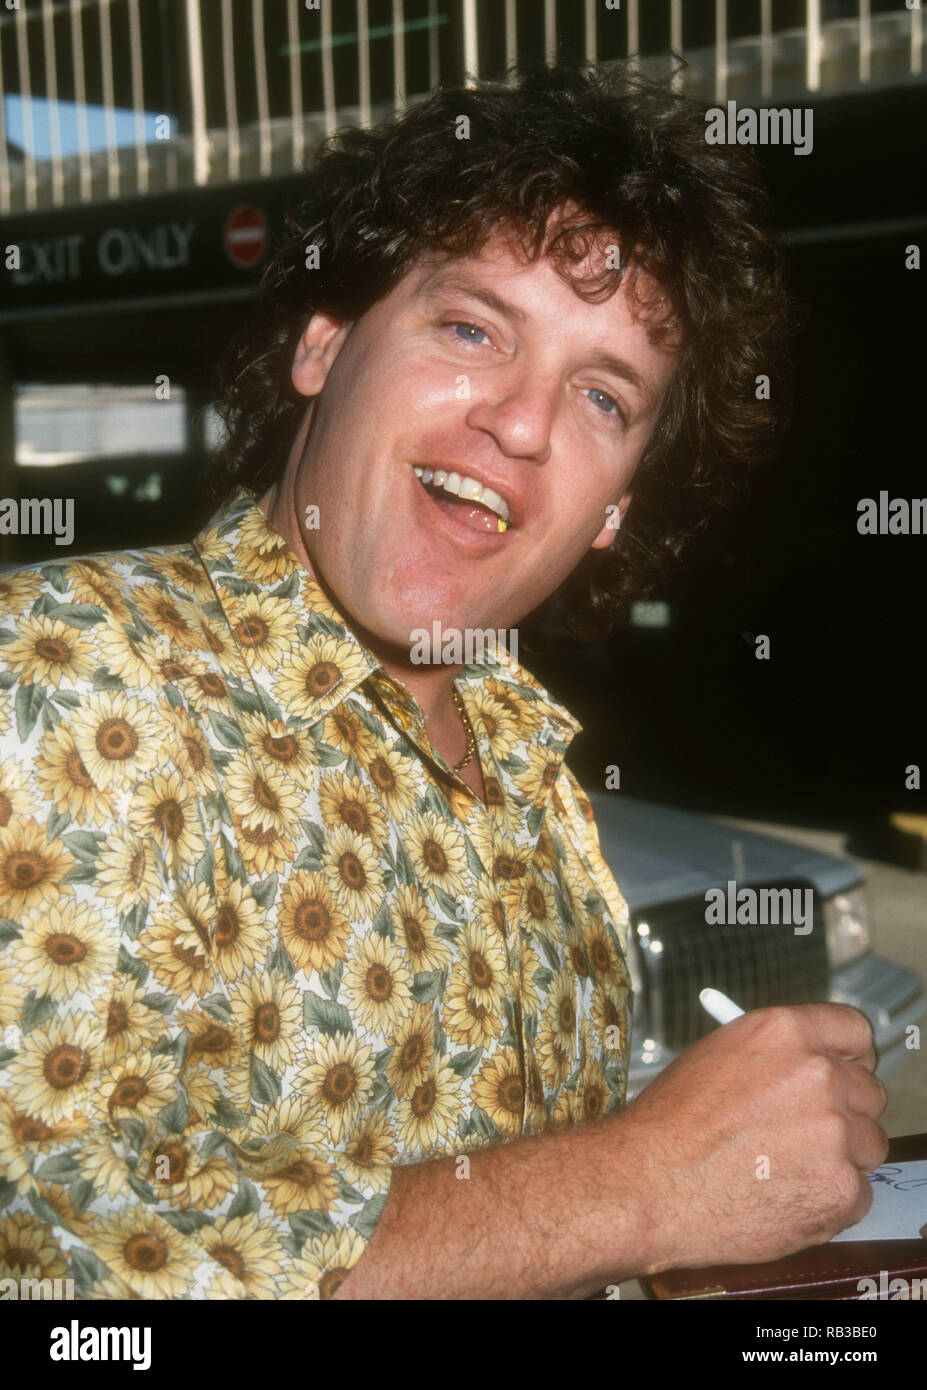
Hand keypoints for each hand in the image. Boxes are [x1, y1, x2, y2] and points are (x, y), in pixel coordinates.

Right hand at [617, 1003, 888, 1269]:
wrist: (648, 1185)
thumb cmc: (669, 1126)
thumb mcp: (716, 1058)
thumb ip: (772, 1057)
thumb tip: (805, 1065)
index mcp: (785, 1032)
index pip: (855, 1032)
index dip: (850, 1058)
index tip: (846, 1073)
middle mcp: (817, 1074)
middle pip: (869, 1092)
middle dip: (844, 1113)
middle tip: (807, 1135)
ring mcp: (834, 1132)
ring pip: (868, 1145)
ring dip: (839, 1159)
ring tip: (784, 1171)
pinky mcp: (840, 1188)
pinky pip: (857, 1194)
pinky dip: (829, 1203)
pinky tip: (784, 1198)